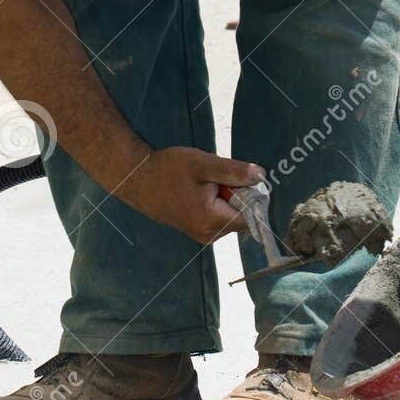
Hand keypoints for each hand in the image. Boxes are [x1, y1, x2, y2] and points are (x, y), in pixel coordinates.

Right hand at [121, 148, 264, 244]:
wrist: (139, 180)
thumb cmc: (168, 170)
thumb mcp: (202, 164)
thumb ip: (233, 172)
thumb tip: (261, 176)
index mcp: (213, 221)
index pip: (252, 218)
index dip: (254, 198)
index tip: (243, 180)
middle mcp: (210, 235)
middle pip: (243, 217)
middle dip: (239, 196)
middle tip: (219, 178)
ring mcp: (204, 235)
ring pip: (232, 217)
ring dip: (228, 199)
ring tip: (207, 183)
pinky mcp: (199, 231)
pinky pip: (221, 218)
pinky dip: (219, 203)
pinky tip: (202, 191)